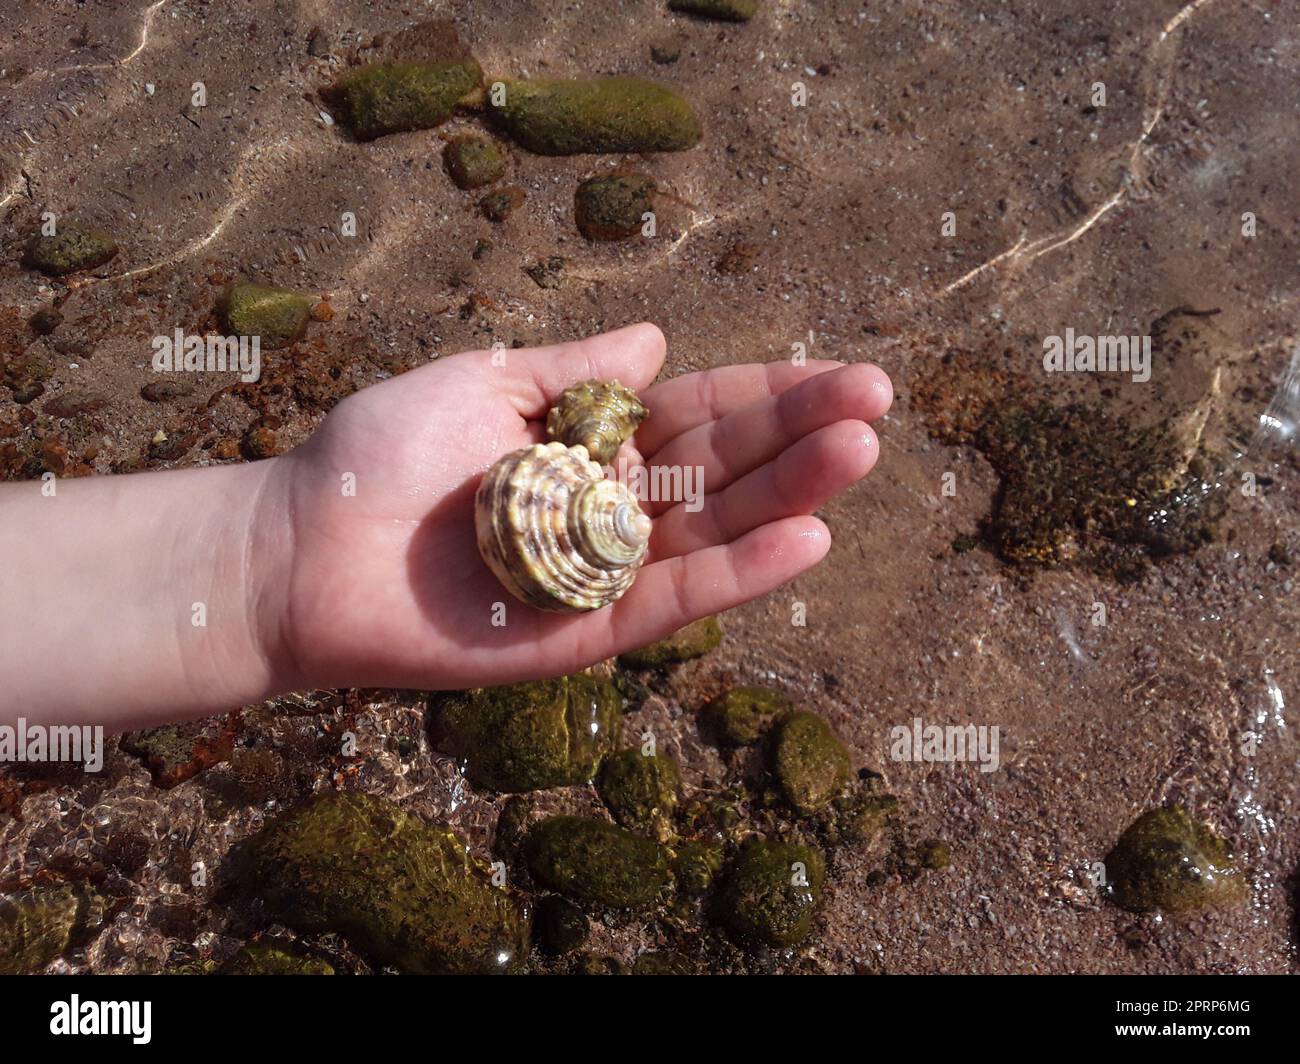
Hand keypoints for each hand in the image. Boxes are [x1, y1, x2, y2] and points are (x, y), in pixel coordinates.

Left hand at [257, 323, 891, 691]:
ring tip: (860, 453)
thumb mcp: (481, 382)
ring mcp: (605, 573)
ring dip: (791, 495)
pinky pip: (675, 601)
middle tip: (879, 403)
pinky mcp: (588, 634)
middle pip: (726, 468)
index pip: (701, 413)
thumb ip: (573, 372)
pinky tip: (806, 539)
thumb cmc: (378, 458)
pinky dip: (740, 573)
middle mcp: (610, 508)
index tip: (845, 373)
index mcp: (589, 444)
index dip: (772, 392)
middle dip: (802, 434)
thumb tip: (657, 337)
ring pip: (716, 531)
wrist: (302, 551)